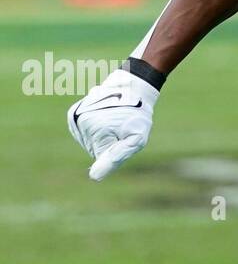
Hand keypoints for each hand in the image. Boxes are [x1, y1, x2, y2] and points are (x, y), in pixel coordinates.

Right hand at [67, 66, 158, 180]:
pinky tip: (103, 117)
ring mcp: (75, 118)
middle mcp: (82, 125)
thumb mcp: (136, 139)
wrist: (131, 86)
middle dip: (110, 143)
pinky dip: (94, 130)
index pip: (103, 160)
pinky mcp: (72, 115)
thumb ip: (115, 158)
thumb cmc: (137, 114)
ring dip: (102, 135)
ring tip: (113, 119)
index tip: (123, 135)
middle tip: (120, 125)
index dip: (117, 151)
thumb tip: (94, 177)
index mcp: (97, 133)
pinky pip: (83, 134)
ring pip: (89, 143)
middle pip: (95, 151)